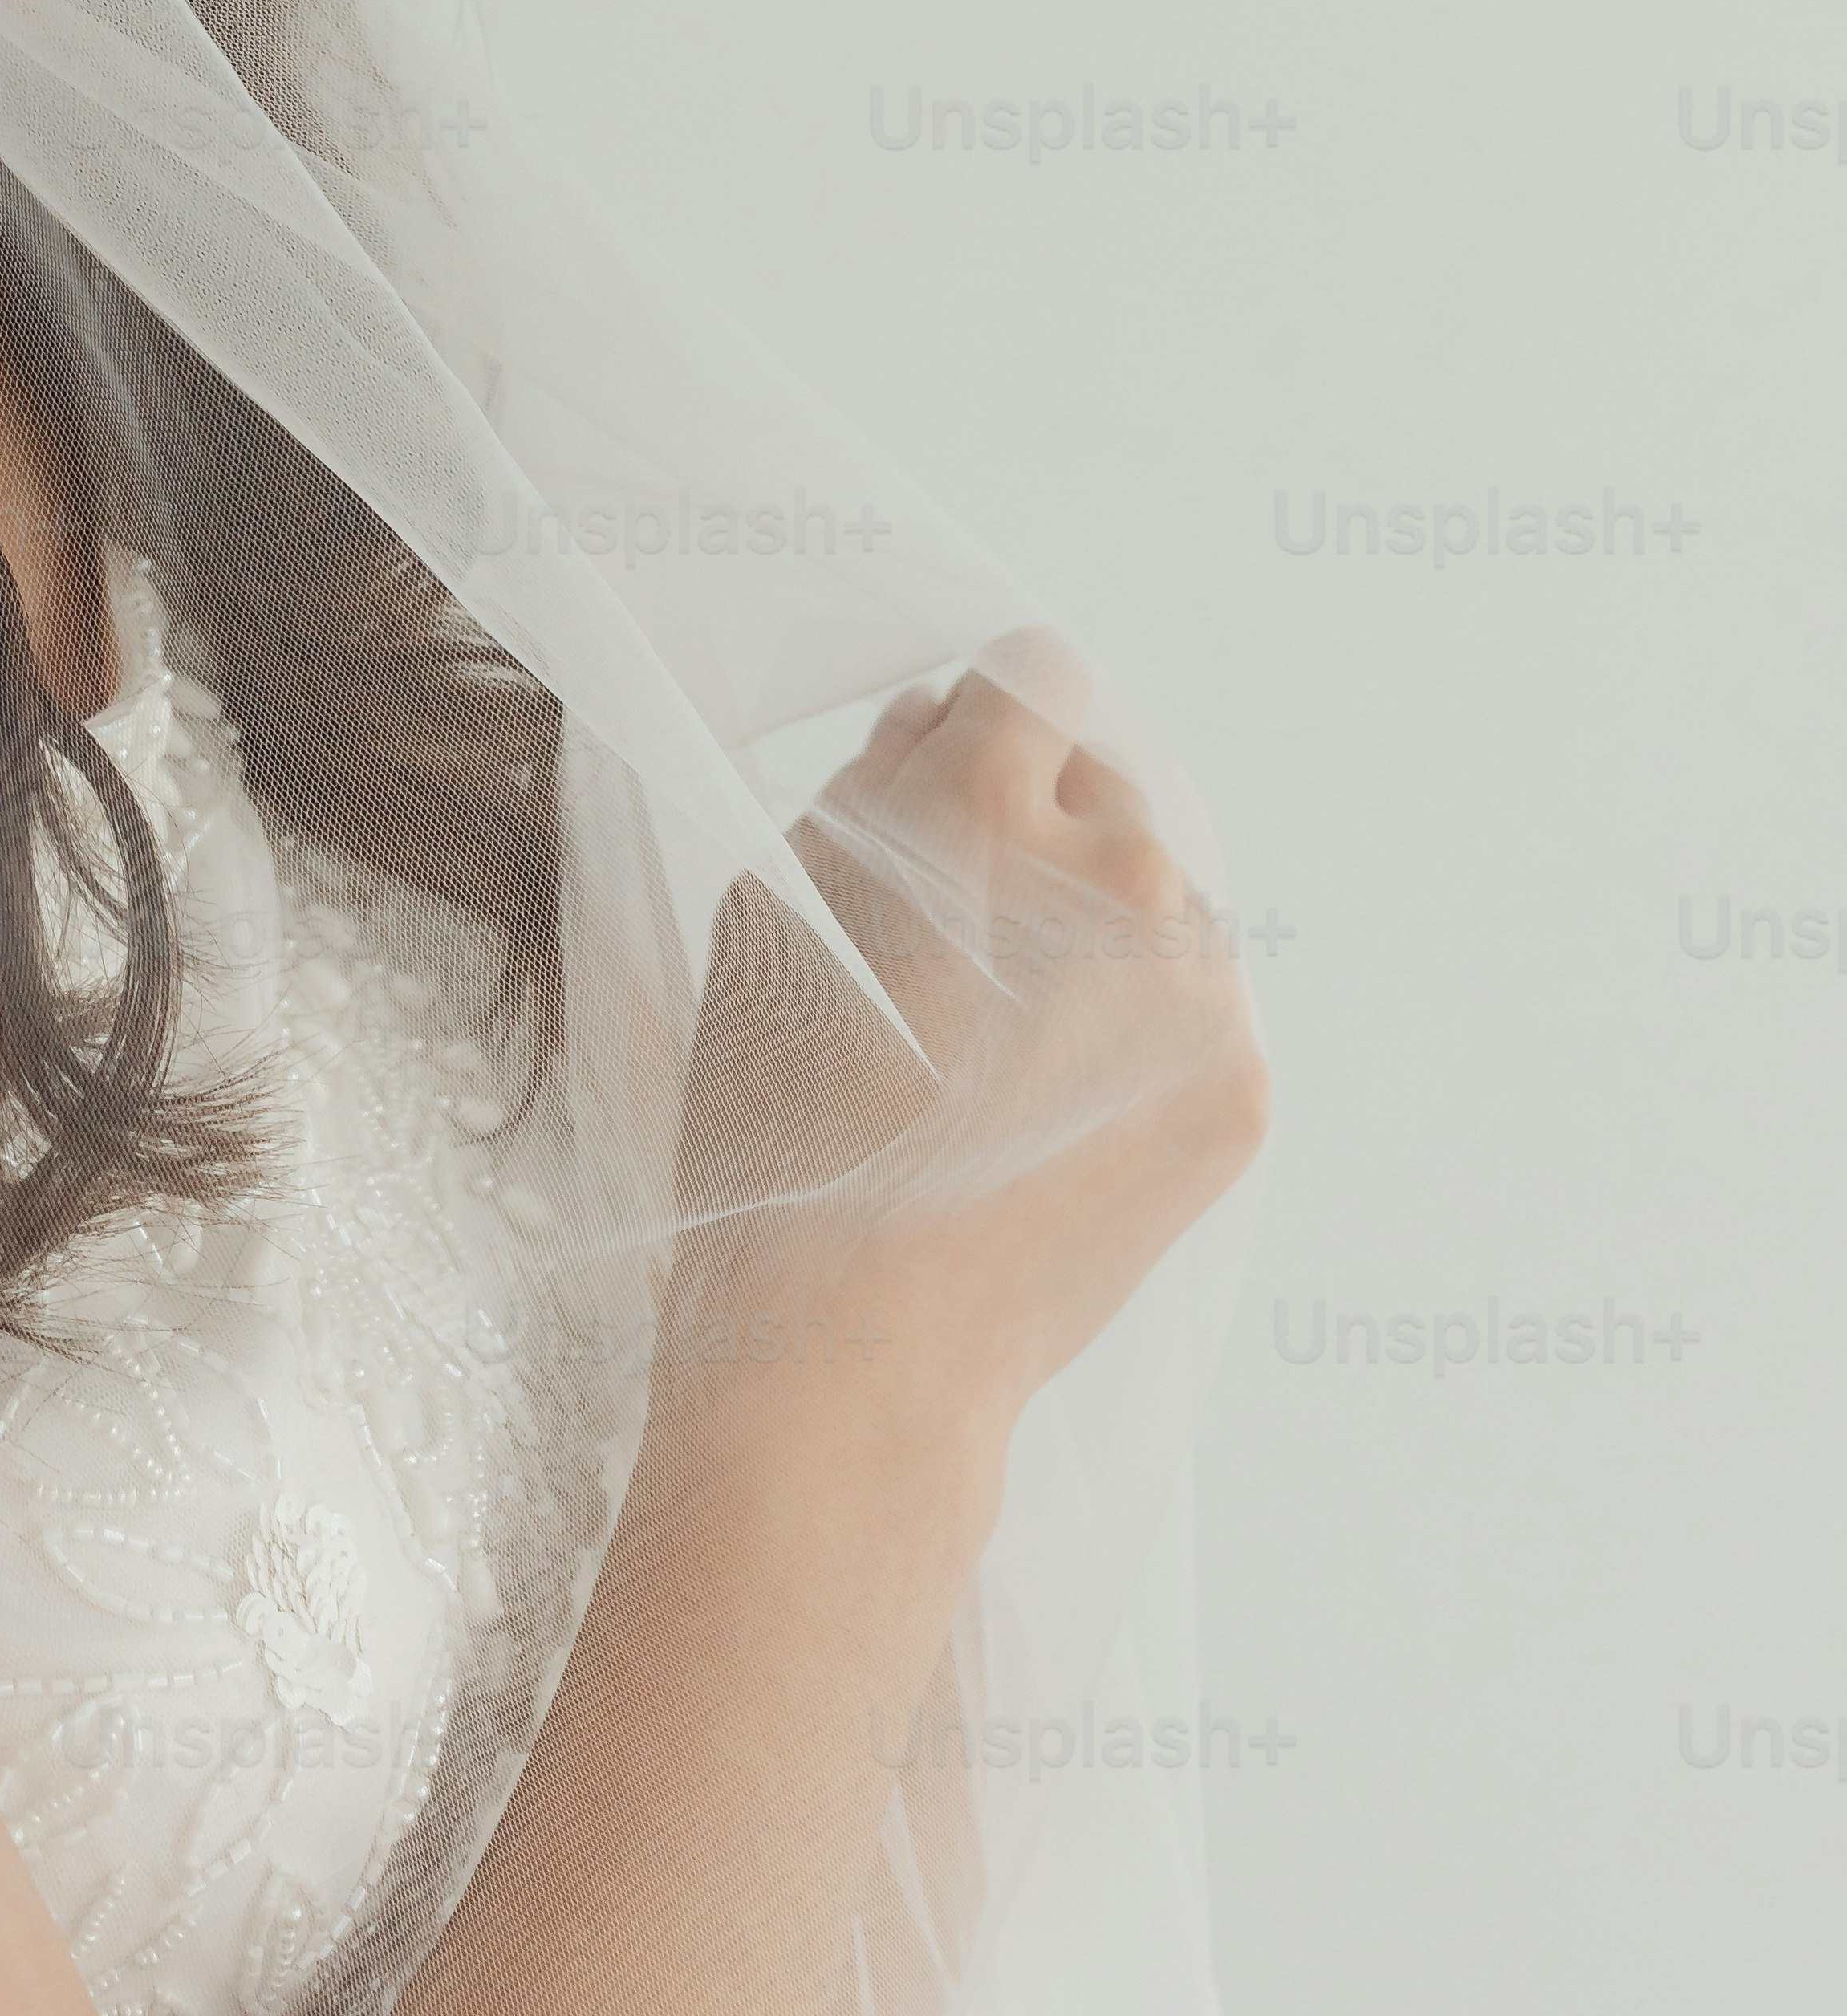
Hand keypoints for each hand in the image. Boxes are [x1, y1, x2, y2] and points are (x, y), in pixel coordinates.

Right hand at [659, 637, 1269, 1476]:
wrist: (865, 1340)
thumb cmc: (787, 1123)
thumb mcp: (773, 910)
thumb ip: (871, 790)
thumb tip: (944, 731)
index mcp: (988, 807)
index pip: (1033, 675)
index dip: (983, 728)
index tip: (961, 787)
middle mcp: (1117, 870)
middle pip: (1102, 779)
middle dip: (1042, 833)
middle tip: (970, 948)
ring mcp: (1197, 984)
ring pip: (1159, 896)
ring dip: (1101, 936)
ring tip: (1013, 1047)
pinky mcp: (1242, 1084)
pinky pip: (1196, 1008)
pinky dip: (1142, 1037)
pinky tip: (1062, 1110)